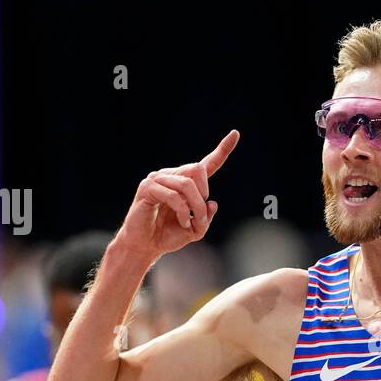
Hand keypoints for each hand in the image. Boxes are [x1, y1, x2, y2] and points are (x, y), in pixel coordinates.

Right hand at [117, 130, 239, 261]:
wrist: (145, 246)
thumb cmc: (167, 235)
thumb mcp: (195, 230)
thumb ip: (206, 218)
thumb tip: (212, 203)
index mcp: (184, 183)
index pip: (206, 164)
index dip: (222, 150)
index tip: (235, 134)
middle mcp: (170, 176)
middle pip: (197, 170)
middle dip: (204, 194)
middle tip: (200, 216)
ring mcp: (157, 180)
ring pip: (187, 184)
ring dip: (196, 207)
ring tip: (192, 222)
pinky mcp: (147, 189)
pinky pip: (174, 195)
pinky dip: (183, 211)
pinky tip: (182, 221)